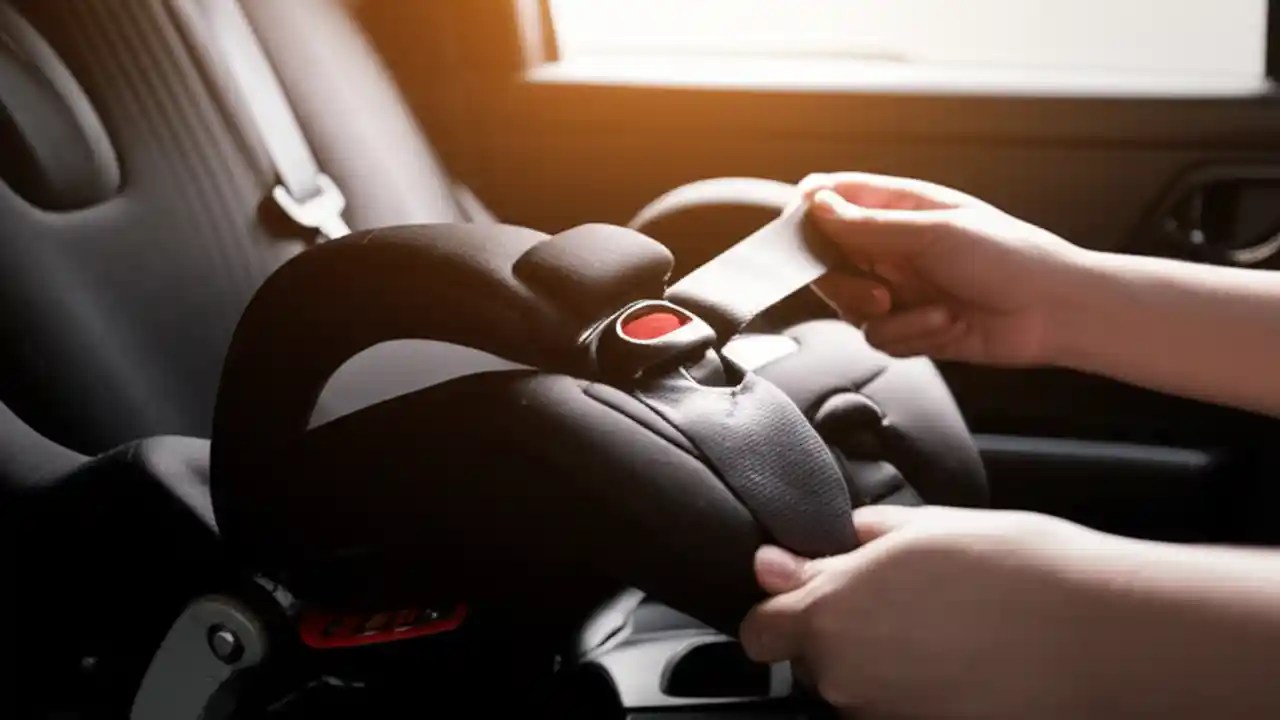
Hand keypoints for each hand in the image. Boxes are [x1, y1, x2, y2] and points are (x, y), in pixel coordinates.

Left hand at [740, 504, 1106, 719]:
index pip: (760, 630)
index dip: (779, 610)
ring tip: (946, 631)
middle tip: (901, 603)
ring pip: (860, 688)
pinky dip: (921, 691)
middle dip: (842, 634)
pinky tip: (964, 664)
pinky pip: (902, 709)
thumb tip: (788, 559)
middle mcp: (847, 678)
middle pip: (814, 661)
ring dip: (885, 664)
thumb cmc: (1017, 570)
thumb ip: (843, 549)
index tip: (805, 594)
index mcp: (831, 615)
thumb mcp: (922, 529)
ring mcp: (887, 717)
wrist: (1102, 635)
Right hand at [800, 172, 1093, 366]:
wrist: (1056, 314)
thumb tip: (816, 205)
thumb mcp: (935, 234)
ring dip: (887, 316)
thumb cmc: (1012, 259)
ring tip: (931, 310)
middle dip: (846, 283)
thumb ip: (869, 225)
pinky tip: (947, 326)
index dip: (811, 215)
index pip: (832, 199)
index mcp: (900, 206)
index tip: (805, 237)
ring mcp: (901, 287)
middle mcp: (894, 245)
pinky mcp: (911, 325)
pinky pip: (879, 336)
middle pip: (829, 260)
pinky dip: (910, 336)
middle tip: (877, 292)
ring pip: (849, 305)